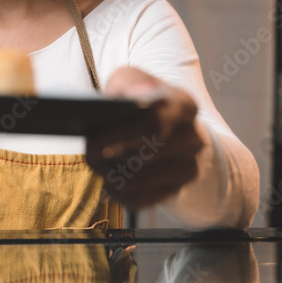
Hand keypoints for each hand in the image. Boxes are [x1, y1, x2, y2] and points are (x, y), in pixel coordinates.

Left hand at [86, 67, 203, 208]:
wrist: (166, 127)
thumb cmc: (141, 102)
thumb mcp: (131, 82)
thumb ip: (129, 84)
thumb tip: (134, 97)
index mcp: (184, 106)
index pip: (154, 124)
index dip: (121, 137)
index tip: (93, 144)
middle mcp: (192, 139)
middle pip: (146, 155)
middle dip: (111, 157)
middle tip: (88, 154)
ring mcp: (187, 168)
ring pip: (141, 181)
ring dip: (111, 175)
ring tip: (95, 165)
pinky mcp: (175, 191)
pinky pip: (141, 200)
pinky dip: (118, 192)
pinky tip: (109, 180)